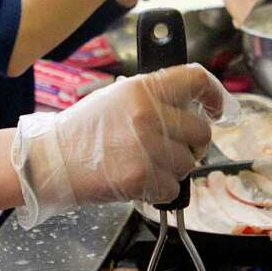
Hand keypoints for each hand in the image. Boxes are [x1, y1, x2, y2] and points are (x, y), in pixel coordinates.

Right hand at [10, 64, 229, 227]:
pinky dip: (161, 189)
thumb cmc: (85, 129)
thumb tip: (193, 106)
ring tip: (145, 162)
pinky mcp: (143, 178)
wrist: (54, 160)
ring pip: (190, 163)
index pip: (197, 81)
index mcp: (143, 88)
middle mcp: (148, 114)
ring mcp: (147, 147)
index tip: (217, 109)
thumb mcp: (118, 97)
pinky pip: (174, 188)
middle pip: (201, 131)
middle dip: (191, 143)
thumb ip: (155, 97)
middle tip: (170, 146)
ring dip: (173, 168)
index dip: (214, 95)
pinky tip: (139, 179)